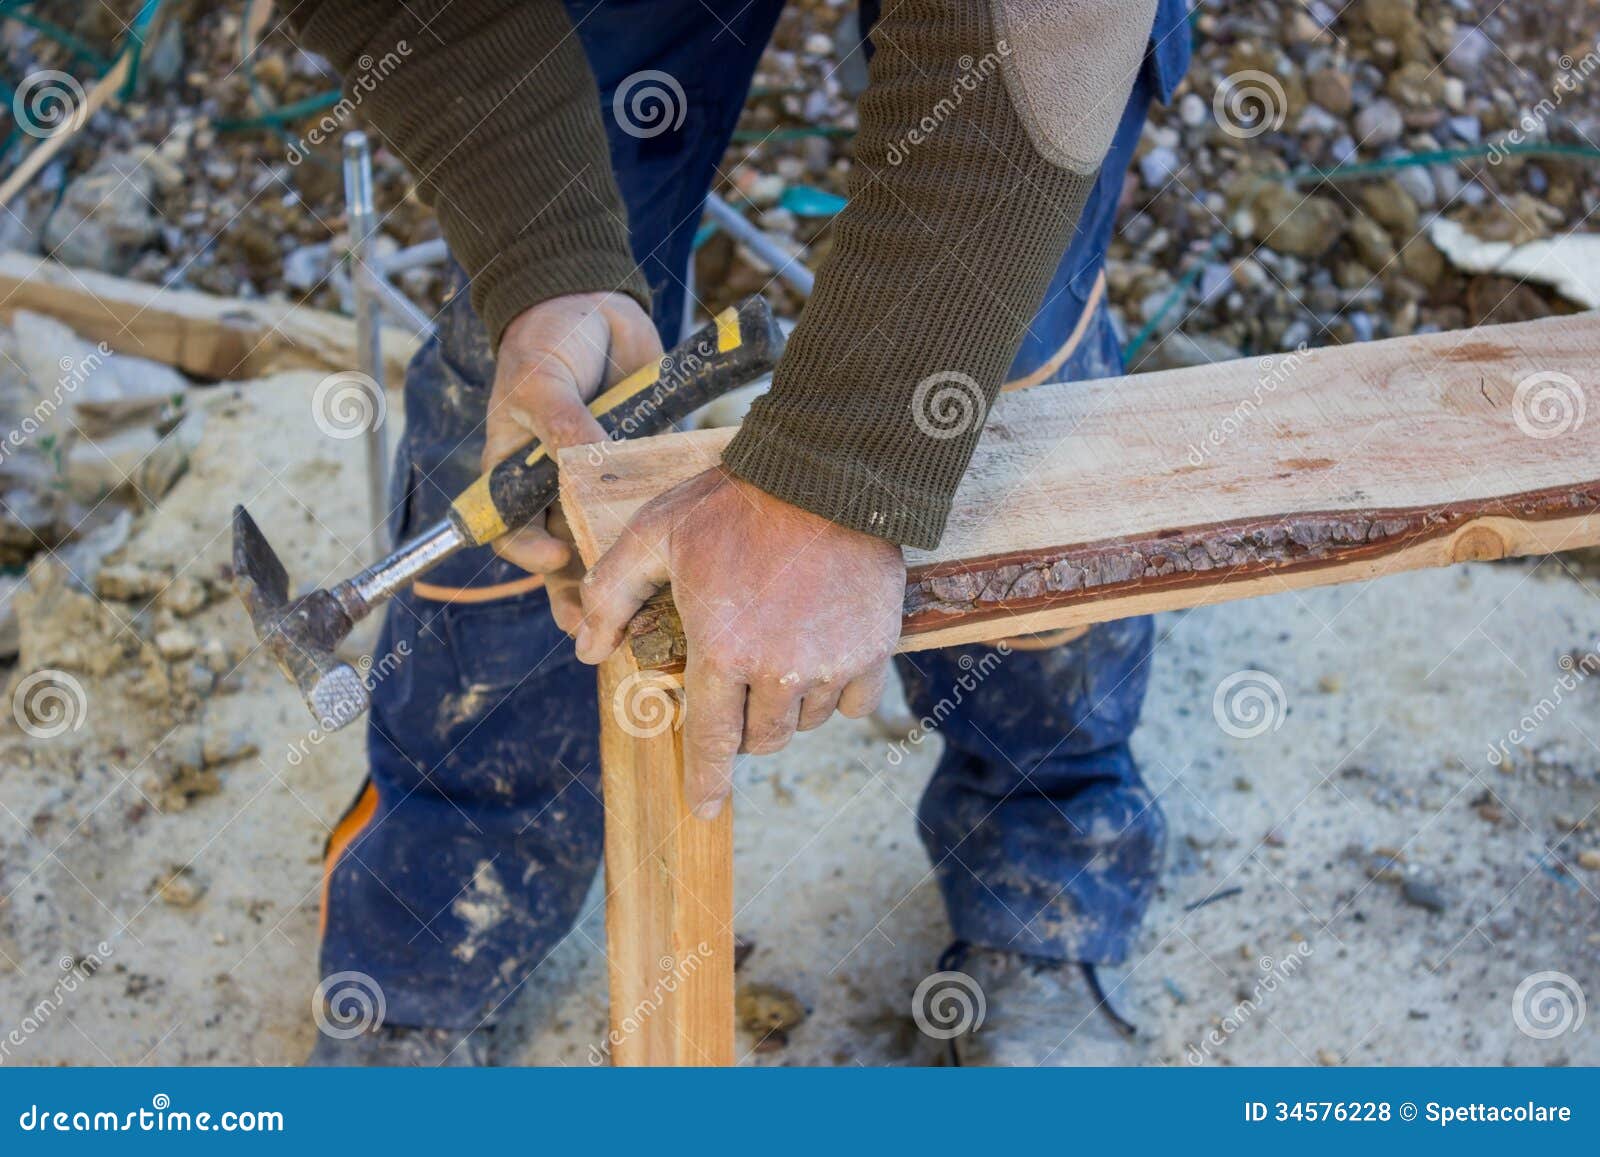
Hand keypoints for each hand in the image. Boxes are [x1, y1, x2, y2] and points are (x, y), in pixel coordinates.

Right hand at [482, 292, 661, 631]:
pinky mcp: (642, 468)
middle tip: (597, 627)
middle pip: (563, 552)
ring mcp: (601, 481)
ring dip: (624, 574)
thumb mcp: (542, 381)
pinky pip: (651, 505)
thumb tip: (583, 463)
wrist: (595, 306)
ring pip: (610, 540)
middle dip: (579, 592)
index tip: (555, 561)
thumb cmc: (547, 341)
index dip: (528, 553)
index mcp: (517, 473)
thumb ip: (562, 422)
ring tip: (644, 612)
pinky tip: (684, 556)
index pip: (512, 529)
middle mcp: (558, 487)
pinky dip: (663, 530)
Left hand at [575, 467, 905, 818]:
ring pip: (808, 722)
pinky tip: (825, 658)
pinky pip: (856, 704)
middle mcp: (780, 671)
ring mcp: (833, 664)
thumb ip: (613, 593)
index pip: (713, 741)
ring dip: (791, 706)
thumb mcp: (656, 535)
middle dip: (746, 725)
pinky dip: (839, 694)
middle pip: (763, 738)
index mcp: (723, 651)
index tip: (705, 808)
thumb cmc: (734, 503)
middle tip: (739, 686)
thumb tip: (587, 649)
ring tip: (781, 660)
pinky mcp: (874, 651)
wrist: (827, 474)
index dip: (707, 781)